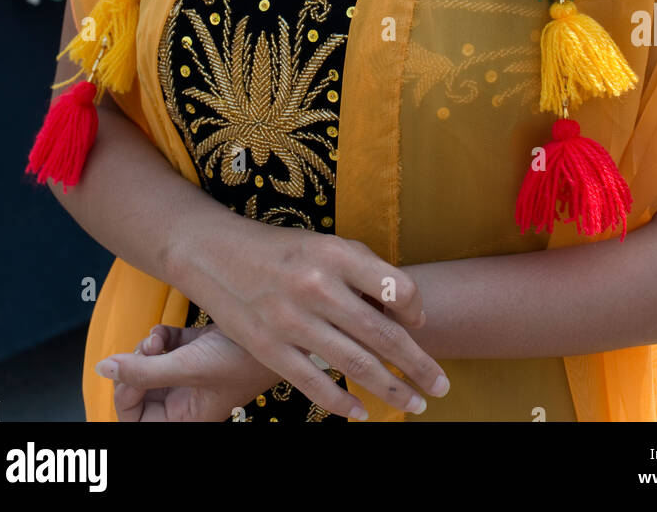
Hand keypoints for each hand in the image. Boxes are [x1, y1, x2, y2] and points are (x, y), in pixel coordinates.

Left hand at [98, 324, 275, 422]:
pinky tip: (167, 331)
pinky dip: (160, 336)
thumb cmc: (246, 356)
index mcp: (185, 417)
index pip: (138, 422)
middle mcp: (186, 398)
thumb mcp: (190, 366)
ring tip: (159, 338)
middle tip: (146, 352)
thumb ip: (144, 370)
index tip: (129, 376)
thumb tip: (105, 368)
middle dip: (135, 368)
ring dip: (146, 349)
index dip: (127, 399)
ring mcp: (191, 372)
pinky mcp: (197, 348)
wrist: (279, 322)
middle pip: (140, 391)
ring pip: (149, 365)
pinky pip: (165, 346)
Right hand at [184, 223, 449, 419]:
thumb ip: (364, 270)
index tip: (418, 325)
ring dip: (392, 389)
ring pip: (355, 364)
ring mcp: (292, 320)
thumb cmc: (281, 250)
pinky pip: (315, 383)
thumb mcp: (325, 244)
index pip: (395, 289)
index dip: (415, 311)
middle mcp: (317, 285)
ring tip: (416, 404)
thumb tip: (403, 313)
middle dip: (417, 366)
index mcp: (335, 253)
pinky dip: (344, 404)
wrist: (215, 254)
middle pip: (382, 335)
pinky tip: (364, 413)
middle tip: (441, 386)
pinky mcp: (269, 347)